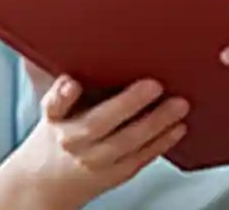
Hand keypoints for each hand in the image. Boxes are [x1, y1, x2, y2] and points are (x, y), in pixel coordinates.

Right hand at [8, 73, 190, 208]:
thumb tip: (71, 47)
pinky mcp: (116, 173)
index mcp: (56, 117)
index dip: (63, 94)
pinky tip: (178, 128)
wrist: (49, 180)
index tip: (72, 83)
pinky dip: (162, 143)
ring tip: (179, 105)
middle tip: (154, 85)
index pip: (55, 104)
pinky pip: (140, 158)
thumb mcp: (55, 106)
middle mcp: (74, 140)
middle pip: (98, 123)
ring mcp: (96, 160)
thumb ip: (65, 82)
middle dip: (128, 103)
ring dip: (155, 123)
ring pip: (126, 143)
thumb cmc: (62, 128)